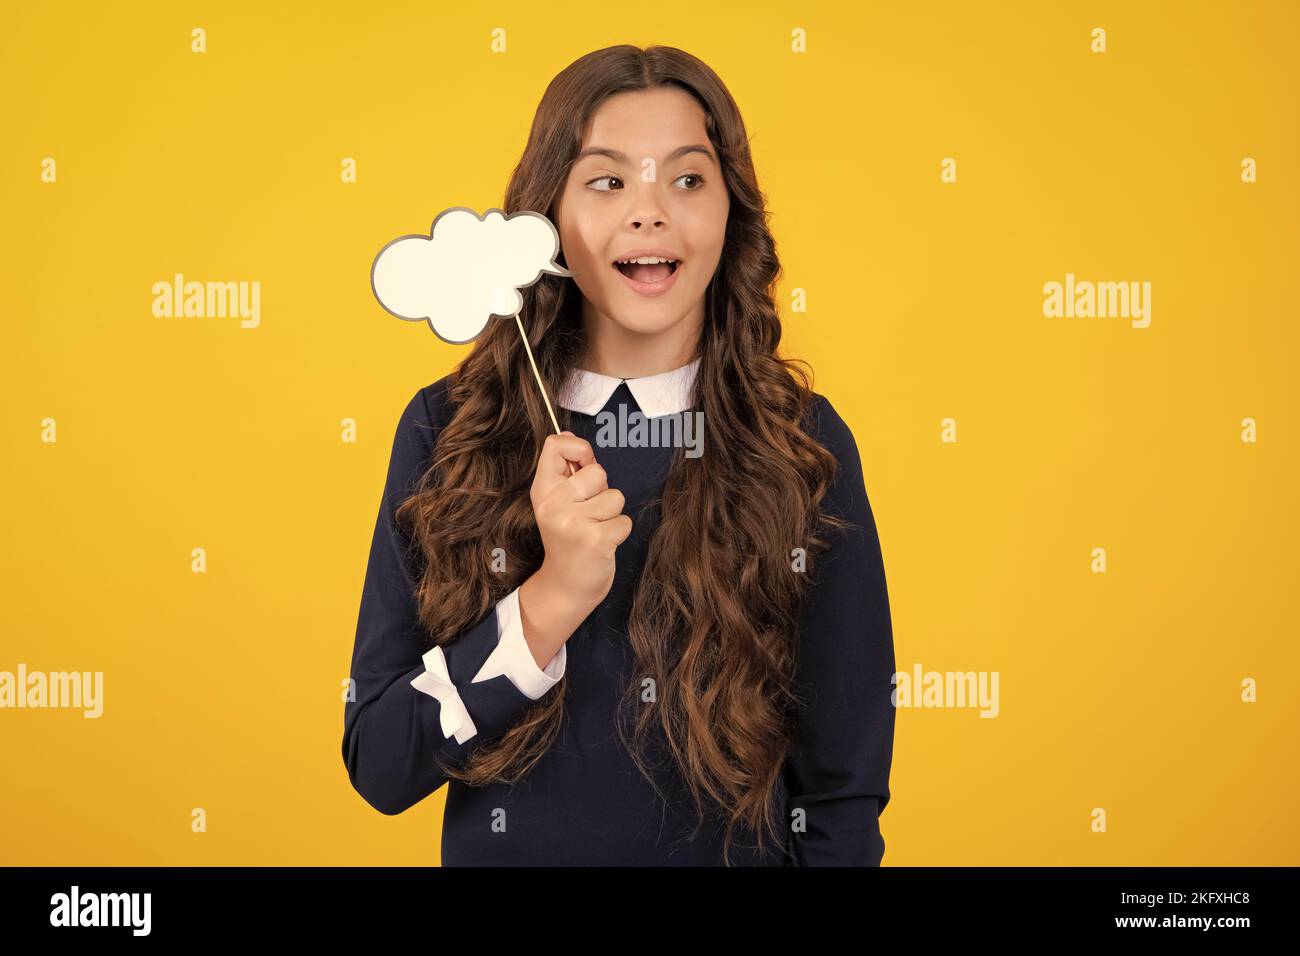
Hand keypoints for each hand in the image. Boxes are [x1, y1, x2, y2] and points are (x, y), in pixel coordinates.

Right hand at [529, 431, 632, 610]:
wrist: (566, 586)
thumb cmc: (568, 539)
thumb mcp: (557, 503)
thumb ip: (566, 471)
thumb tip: (569, 434)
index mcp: (543, 491)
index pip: (556, 445)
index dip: (579, 450)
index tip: (582, 468)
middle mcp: (553, 505)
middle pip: (597, 471)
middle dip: (603, 490)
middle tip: (590, 512)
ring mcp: (572, 523)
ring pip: (615, 497)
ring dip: (613, 514)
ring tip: (596, 528)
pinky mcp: (594, 540)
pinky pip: (624, 521)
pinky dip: (619, 532)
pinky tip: (603, 543)